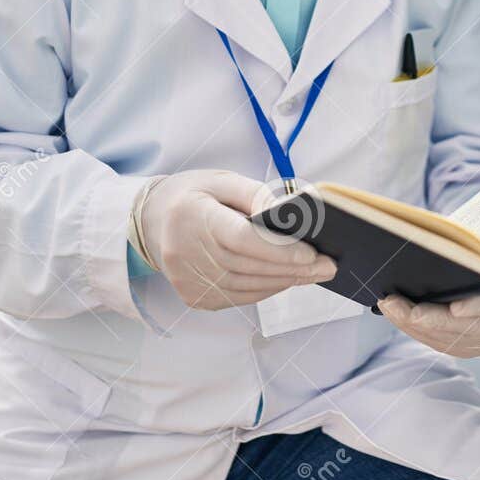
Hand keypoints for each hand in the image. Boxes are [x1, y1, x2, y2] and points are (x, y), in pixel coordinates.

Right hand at [138, 170, 335, 309]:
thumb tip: (291, 213)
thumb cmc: (194, 196)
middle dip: (294, 268)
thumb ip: (255, 194)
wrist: (151, 222)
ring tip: (315, 273)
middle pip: (250, 267)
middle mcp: (186, 254)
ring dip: (285, 282)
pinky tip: (287, 279)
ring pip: (248, 287)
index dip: (279, 250)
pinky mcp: (194, 297)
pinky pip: (239, 297)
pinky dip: (267, 289)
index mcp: (193, 218)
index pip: (241, 240)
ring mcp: (188, 281)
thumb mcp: (222, 181)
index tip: (312, 253)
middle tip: (328, 266)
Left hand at [379, 267, 479, 357]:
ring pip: (450, 340)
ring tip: (389, 305)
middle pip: (468, 328)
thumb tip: (455, 243)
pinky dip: (418, 331)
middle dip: (431, 318)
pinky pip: (443, 345)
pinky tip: (398, 317)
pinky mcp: (474, 349)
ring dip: (415, 325)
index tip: (456, 307)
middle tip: (400, 305)